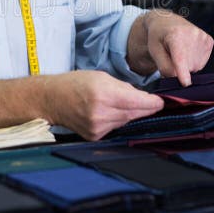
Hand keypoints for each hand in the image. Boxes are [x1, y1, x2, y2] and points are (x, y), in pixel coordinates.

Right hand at [43, 71, 164, 140]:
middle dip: (145, 108)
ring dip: (130, 114)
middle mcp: (101, 113)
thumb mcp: (101, 76)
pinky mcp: (94, 136)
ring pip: (126, 122)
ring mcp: (97, 128)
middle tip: (152, 103)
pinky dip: (117, 120)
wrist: (51, 100)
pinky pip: (115, 128)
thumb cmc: (75, 83)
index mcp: (103, 94)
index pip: (138, 102)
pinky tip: (109, 113)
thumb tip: (144, 97)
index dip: (153, 103)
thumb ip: (124, 87)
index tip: (161, 102)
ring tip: (121, 104)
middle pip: (134, 114)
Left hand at [127, 10, 213, 85]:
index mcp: (175, 35)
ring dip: (187, 65)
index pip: (180, 57)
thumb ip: (164, 67)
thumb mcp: (154, 51)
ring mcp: (203, 37)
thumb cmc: (158, 38)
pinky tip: (188, 49)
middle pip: (187, 67)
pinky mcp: (209, 41)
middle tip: (171, 54)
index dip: (182, 72)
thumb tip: (180, 81)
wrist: (167, 22)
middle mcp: (192, 34)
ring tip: (179, 50)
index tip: (185, 83)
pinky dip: (194, 61)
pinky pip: (202, 63)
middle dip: (178, 68)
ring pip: (195, 67)